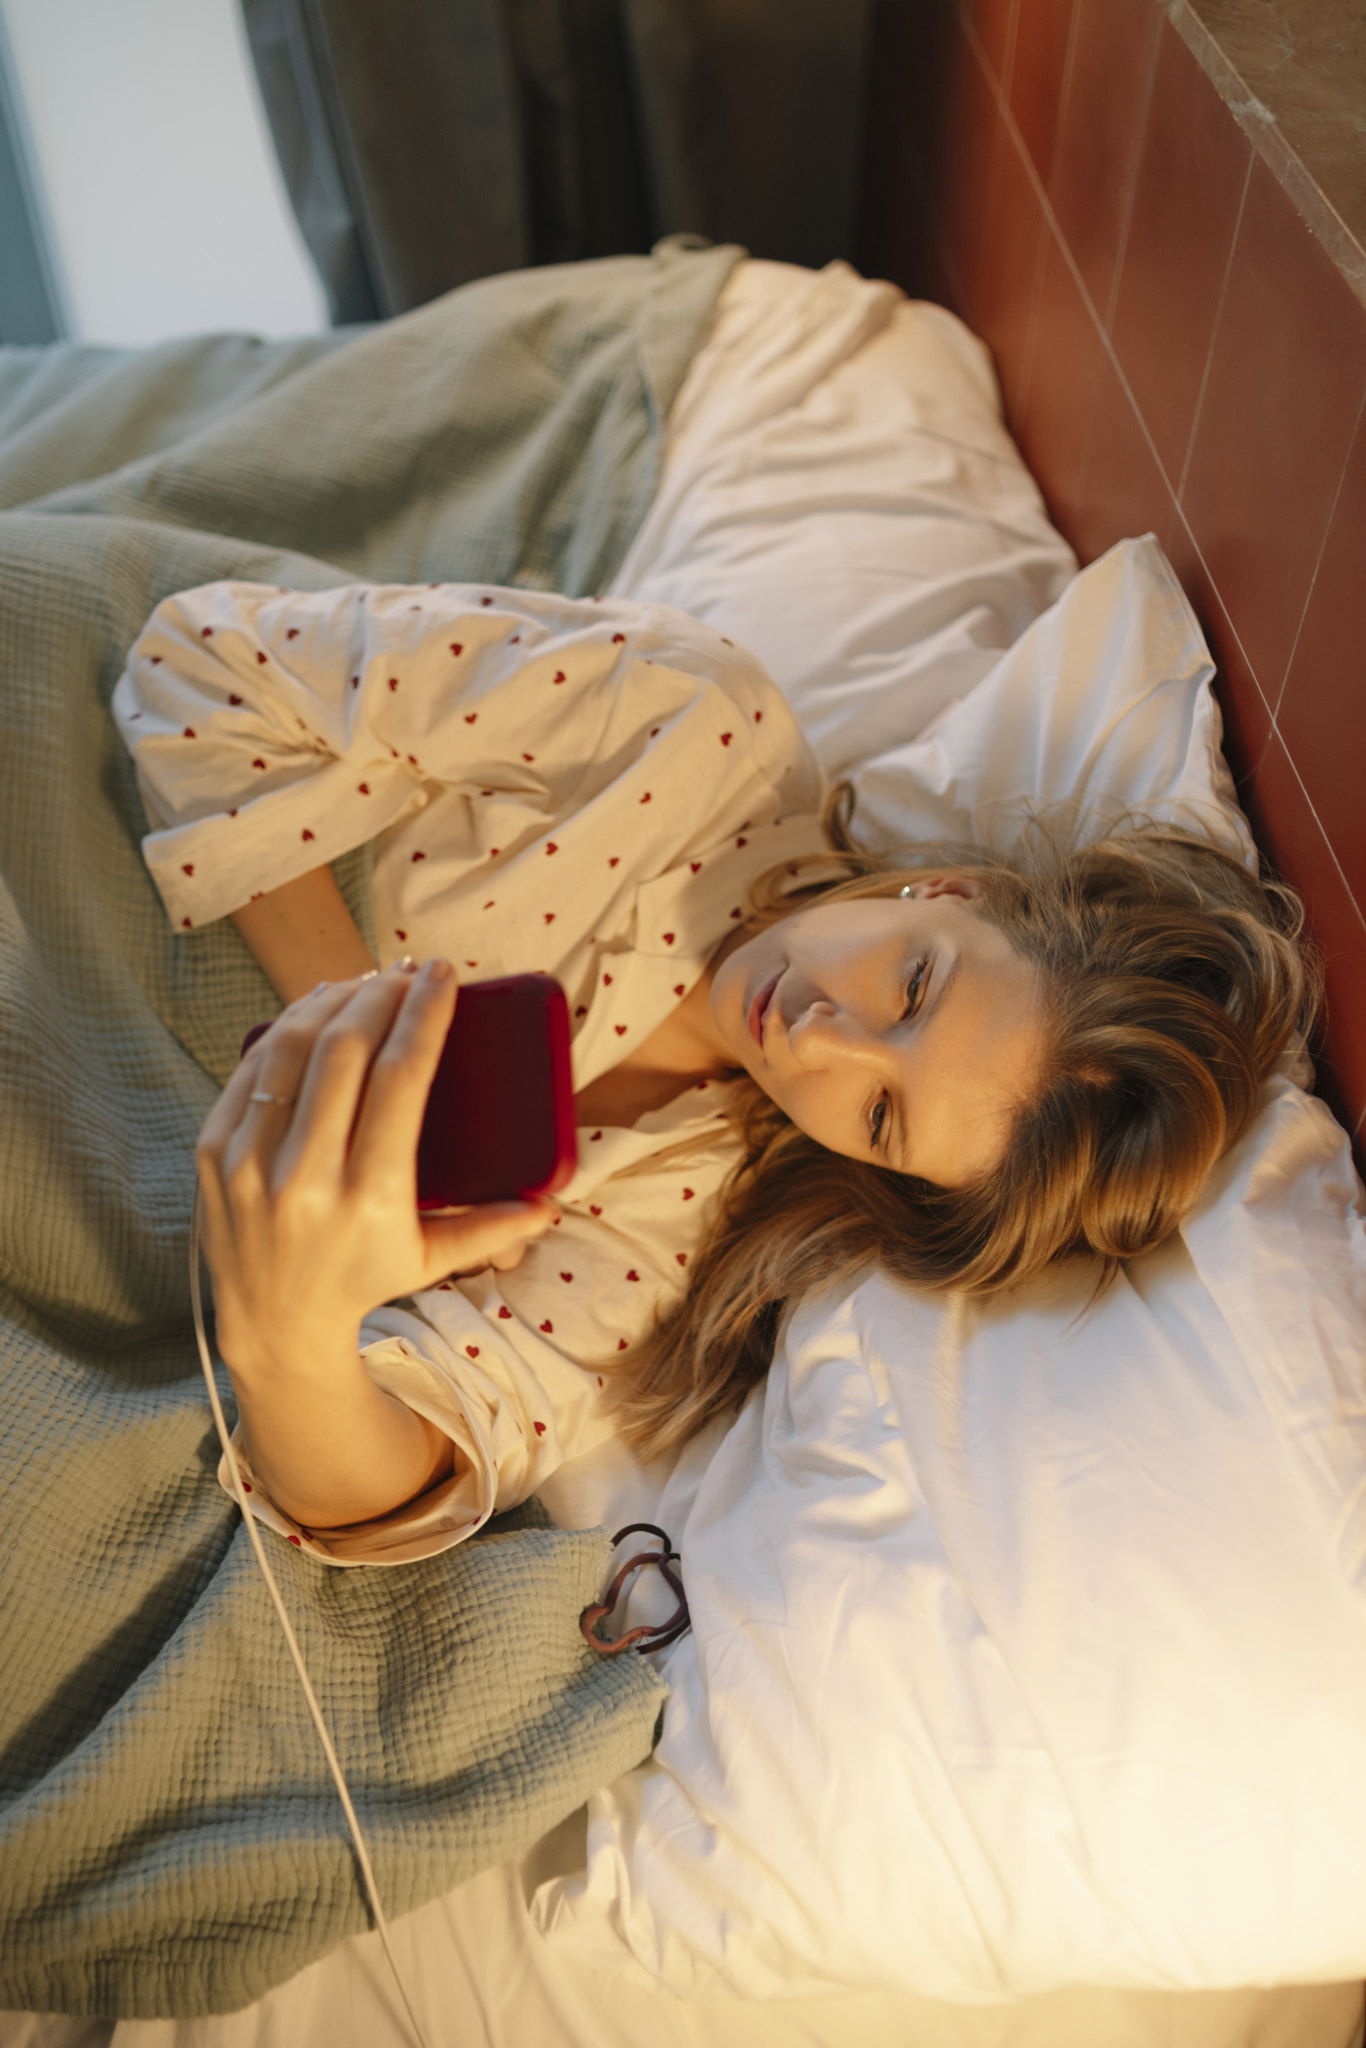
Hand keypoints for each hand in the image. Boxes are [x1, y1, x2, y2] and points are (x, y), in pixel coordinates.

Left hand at [196, 961, 554, 1376]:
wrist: (272, 1325)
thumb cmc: (360, 1281)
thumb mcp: (430, 1261)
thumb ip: (491, 1228)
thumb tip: (550, 1202)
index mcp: (370, 1199)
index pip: (401, 1079)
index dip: (425, 1016)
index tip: (443, 977)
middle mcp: (307, 1179)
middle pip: (346, 1051)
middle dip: (383, 995)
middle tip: (408, 971)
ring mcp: (251, 1164)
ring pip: (293, 1049)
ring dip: (333, 1000)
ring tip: (365, 981)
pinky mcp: (215, 1154)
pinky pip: (251, 1070)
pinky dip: (286, 1028)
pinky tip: (316, 1010)